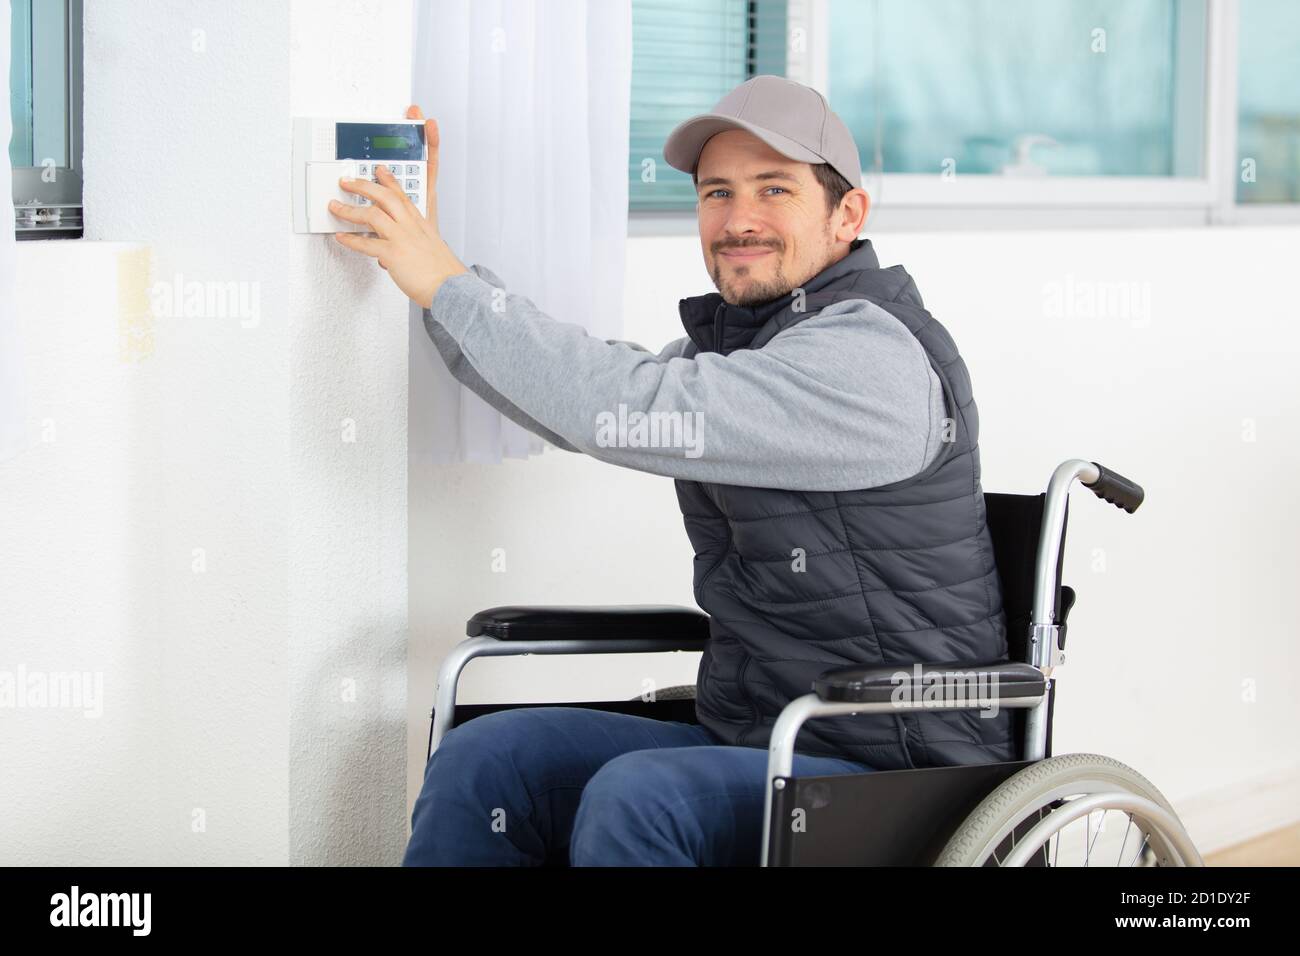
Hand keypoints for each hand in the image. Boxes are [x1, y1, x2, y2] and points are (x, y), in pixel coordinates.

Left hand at [329, 104, 467, 309]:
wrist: (451, 289)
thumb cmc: (440, 271)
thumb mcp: (428, 247)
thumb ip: (407, 243)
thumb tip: (387, 252)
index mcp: (422, 218)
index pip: (411, 186)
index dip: (400, 170)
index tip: (387, 160)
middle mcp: (412, 223)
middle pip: (386, 194)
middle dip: (364, 184)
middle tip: (347, 180)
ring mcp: (403, 236)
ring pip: (372, 214)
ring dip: (349, 210)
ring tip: (334, 207)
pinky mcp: (394, 253)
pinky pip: (366, 242)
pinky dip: (350, 239)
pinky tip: (341, 237)